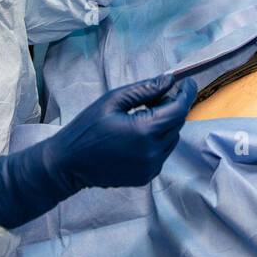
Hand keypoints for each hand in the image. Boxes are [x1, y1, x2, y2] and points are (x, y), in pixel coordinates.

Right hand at [44, 73, 196, 190]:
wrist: (68, 164)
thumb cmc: (86, 128)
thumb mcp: (113, 100)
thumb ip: (146, 89)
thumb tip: (170, 80)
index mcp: (146, 131)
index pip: (179, 109)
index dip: (187, 93)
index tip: (188, 82)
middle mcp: (153, 153)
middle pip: (177, 123)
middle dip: (172, 106)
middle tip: (155, 96)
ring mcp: (151, 167)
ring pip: (172, 138)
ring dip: (165, 124)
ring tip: (141, 116)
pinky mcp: (146, 176)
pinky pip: (162, 152)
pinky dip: (157, 140)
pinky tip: (136, 134)